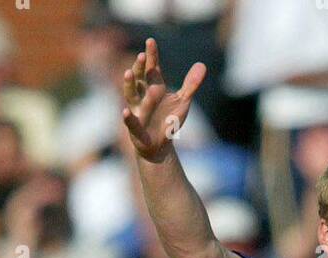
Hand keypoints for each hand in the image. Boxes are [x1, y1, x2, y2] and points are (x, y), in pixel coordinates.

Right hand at [121, 37, 205, 162]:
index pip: (152, 68)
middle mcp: (142, 96)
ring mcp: (138, 111)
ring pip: (131, 96)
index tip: (151, 41)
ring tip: (128, 72)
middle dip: (140, 67)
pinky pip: (131, 123)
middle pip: (139, 78)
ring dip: (129, 84)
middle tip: (143, 55)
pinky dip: (128, 118)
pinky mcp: (136, 130)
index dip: (152, 55)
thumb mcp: (183, 101)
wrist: (159, 145)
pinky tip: (125, 112)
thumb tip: (202, 65)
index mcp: (153, 87)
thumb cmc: (168, 119)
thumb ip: (191, 84)